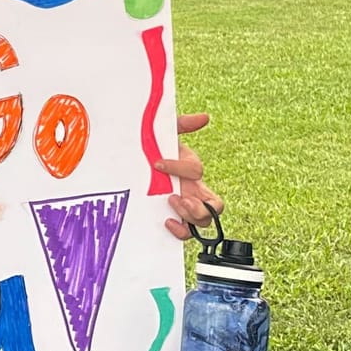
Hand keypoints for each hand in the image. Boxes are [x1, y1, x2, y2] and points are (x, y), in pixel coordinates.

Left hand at [158, 112, 221, 236]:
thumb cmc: (154, 152)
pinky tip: (167, 221)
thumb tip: (204, 117)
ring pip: (203, 221)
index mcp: (191, 170)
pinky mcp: (175, 219)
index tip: (158, 164)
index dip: (179, 167)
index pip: (196, 170)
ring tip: (171, 204)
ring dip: (190, 216)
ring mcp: (185, 207)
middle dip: (200, 205)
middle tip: (177, 198)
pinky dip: (180, 231)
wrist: (136, 165)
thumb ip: (183, 124)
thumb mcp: (165, 136)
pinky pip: (186, 232)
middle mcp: (193, 191)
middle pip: (214, 205)